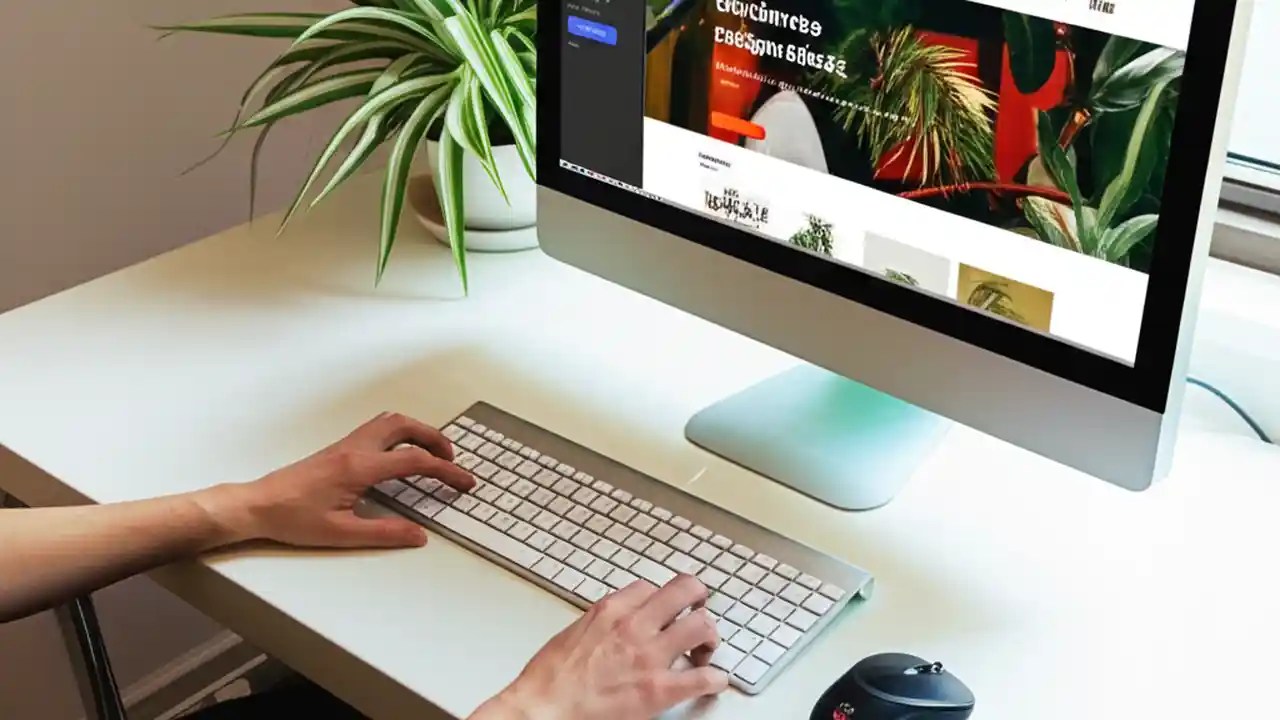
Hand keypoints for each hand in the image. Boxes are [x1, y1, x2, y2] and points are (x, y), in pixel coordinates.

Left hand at [197, 412, 474, 548]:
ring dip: (417, 431)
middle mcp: (355, 448)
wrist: (257, 505)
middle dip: (435, 439)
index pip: (414, 461)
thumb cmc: (294, 519)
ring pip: (390, 422)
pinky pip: (377, 429)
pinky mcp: (339, 448)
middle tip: (451, 460)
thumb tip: (419, 535)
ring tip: (431, 453)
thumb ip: (384, 533)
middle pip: (405, 426)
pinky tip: (401, 455)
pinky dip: (400, 434)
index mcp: (360, 467)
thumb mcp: (341, 534)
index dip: (445, 471)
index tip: (464, 482)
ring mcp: (346, 444)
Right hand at [472, 576, 729, 719]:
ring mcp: (650, 657)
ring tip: (703, 649)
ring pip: (702, 625)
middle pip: (685, 590)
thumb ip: (602, 623)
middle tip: (698, 613)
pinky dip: (714, 679)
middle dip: (697, 599)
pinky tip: (712, 682)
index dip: (661, 599)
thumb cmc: (549, 680)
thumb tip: (617, 624)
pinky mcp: (659, 690)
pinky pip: (704, 677)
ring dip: (708, 637)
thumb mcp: (573, 633)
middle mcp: (634, 626)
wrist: (543, 710)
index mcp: (610, 610)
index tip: (665, 609)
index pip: (651, 587)